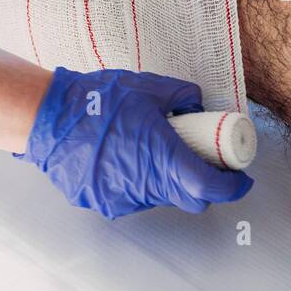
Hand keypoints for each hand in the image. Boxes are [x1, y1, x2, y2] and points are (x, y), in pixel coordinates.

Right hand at [18, 67, 253, 218]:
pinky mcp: (104, 203)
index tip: (242, 179)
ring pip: (161, 197)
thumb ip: (182, 96)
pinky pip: (133, 196)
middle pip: (189, 198)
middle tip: (200, 161)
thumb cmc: (98, 101)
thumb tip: (198, 105)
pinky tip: (124, 158)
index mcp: (162, 158)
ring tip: (149, 149)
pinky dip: (138, 181)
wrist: (48, 119)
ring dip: (166, 180)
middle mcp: (146, 186)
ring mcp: (123, 198)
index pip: (210, 187)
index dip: (233, 186)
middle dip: (201, 183)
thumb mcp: (149, 87)